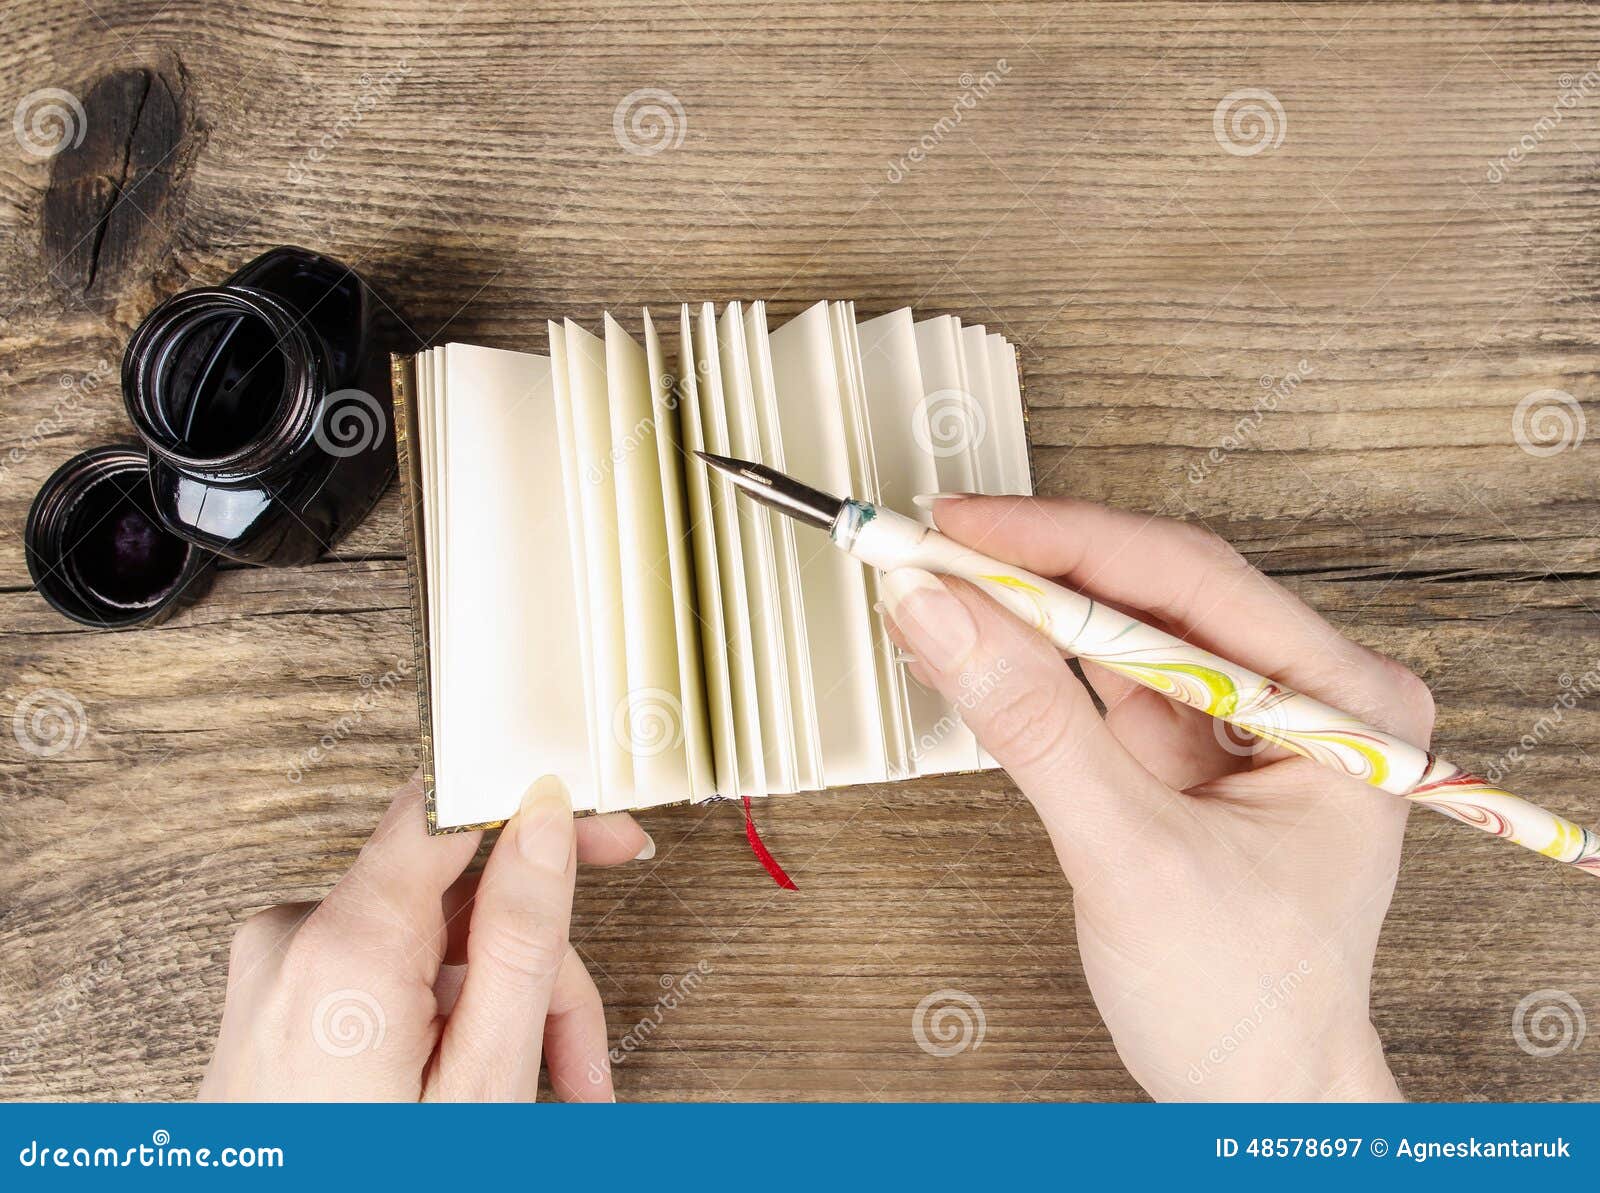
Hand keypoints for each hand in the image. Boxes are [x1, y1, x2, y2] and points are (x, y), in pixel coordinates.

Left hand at [199, 773, 651, 1100]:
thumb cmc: (383, 1187)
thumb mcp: (480, 1082)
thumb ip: (518, 937)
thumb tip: (545, 817)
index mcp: (343, 946)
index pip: (451, 807)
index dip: (539, 808)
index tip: (606, 829)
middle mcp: (294, 940)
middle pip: (458, 898)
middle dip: (538, 966)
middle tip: (588, 1048)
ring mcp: (278, 973)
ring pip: (433, 946)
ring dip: (504, 1010)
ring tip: (548, 1099)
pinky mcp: (278, 1002)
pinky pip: (390, 975)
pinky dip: (449, 1021)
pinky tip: (483, 1086)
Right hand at [882, 497, 1430, 1100]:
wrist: (1255, 1108)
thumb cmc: (1250, 1007)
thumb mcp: (1133, 858)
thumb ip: (1033, 728)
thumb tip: (945, 615)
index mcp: (1348, 703)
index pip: (1192, 581)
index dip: (1064, 545)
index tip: (963, 528)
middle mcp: (1302, 693)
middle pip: (1151, 590)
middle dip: (1034, 568)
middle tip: (931, 544)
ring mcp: (1238, 721)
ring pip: (1114, 628)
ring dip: (1019, 609)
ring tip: (930, 585)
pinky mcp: (1181, 751)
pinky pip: (1092, 682)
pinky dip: (1025, 664)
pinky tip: (965, 641)